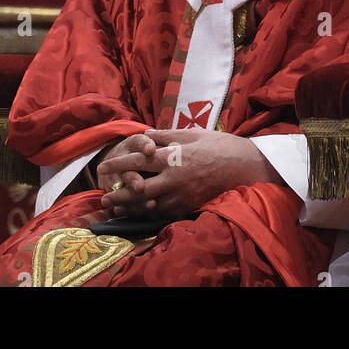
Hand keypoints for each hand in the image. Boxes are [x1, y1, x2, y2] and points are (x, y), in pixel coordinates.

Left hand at [99, 128, 279, 221]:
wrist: (244, 166)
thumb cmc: (219, 145)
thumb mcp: (192, 133)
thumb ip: (166, 136)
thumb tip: (144, 135)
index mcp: (173, 156)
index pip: (138, 160)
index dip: (118, 164)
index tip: (104, 166)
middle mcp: (174, 178)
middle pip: (138, 188)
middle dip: (118, 193)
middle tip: (104, 196)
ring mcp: (181, 194)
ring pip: (148, 205)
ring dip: (129, 207)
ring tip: (115, 208)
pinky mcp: (189, 205)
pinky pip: (164, 213)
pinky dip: (148, 214)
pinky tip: (138, 214)